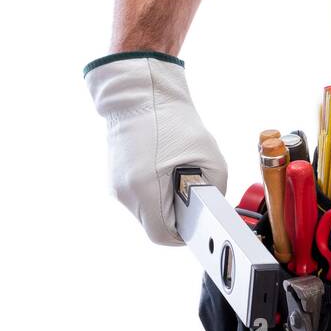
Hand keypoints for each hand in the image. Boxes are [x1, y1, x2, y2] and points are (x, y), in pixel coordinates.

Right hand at [85, 52, 227, 244]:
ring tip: (180, 179)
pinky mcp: (115, 177)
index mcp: (145, 189)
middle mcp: (125, 192)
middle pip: (154, 225)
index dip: (183, 236)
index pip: (162, 235)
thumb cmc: (175, 122)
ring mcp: (116, 185)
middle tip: (195, 201)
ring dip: (165, 204)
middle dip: (177, 218)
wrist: (140, 94)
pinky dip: (154, 191)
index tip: (198, 228)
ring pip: (146, 212)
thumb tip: (211, 211)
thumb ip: (215, 191)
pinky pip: (139, 197)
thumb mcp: (211, 158)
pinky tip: (165, 172)